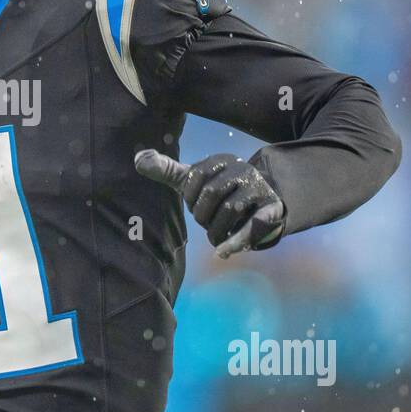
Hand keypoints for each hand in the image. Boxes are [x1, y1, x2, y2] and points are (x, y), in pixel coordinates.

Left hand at [134, 150, 285, 258]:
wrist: (260, 201)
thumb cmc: (218, 191)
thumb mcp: (192, 180)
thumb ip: (167, 171)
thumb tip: (138, 158)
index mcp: (220, 160)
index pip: (194, 177)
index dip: (189, 198)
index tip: (194, 206)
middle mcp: (242, 169)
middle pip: (212, 194)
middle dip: (202, 216)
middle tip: (205, 224)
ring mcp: (259, 188)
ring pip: (230, 211)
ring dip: (216, 231)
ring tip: (215, 238)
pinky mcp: (272, 208)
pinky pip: (254, 225)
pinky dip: (236, 242)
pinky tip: (222, 252)